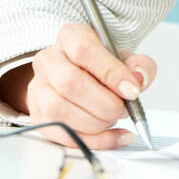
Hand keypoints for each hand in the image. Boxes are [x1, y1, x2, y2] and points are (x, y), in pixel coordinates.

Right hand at [4, 22, 156, 149]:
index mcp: (70, 37)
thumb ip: (140, 65)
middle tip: (123, 108)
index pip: (83, 50)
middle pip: (70, 83)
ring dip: (96, 122)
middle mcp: (48, 60)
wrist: (80, 78)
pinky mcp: (38, 116)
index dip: (110, 72)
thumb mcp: (125, 58)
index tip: (132, 90)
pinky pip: (62, 135)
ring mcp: (39, 89)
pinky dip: (93, 141)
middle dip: (104, 103)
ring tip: (113, 118)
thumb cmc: (102, 67)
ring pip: (60, 111)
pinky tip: (114, 137)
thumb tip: (139, 79)